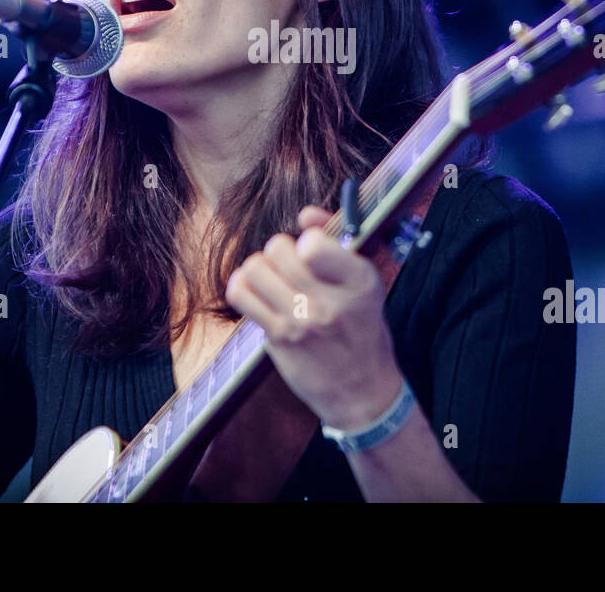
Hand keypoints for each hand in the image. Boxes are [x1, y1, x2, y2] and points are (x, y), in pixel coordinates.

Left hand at [225, 205, 403, 430]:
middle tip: (290, 266)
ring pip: (254, 268)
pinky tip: (258, 293)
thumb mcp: (364, 282)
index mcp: (360, 282)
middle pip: (278, 250)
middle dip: (280, 251)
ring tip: (273, 279)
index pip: (313, 245)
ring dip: (260, 267)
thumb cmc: (361, 327)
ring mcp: (301, 323)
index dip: (307, 241)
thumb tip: (306, 214)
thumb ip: (336, 240)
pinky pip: (241, 294)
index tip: (312, 252)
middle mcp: (331, 303)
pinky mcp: (277, 338)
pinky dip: (244, 287)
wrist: (362, 390)